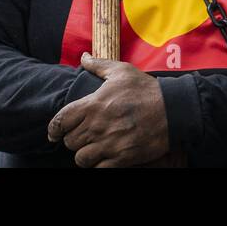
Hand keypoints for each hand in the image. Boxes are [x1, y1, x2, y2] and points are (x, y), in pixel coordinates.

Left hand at [47, 53, 170, 167]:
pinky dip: (98, 165)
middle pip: (69, 141)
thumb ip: (98, 65)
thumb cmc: (145, 89)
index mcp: (93, 105)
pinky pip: (98, 168)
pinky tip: (104, 157)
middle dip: (72, 139)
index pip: (61, 121)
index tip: (54, 134)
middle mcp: (97, 126)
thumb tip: (84, 57)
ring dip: (84, 154)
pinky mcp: (122, 158)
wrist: (173, 110)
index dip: (53, 129)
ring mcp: (109, 143)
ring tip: (91, 149)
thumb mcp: (121, 71)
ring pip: (81, 158)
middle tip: (81, 136)